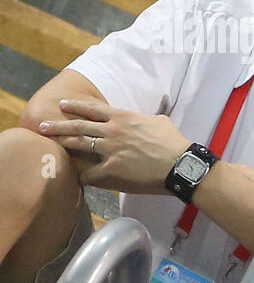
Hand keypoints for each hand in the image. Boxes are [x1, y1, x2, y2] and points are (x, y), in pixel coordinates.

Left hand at [38, 99, 188, 193]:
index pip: (93, 109)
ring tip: (51, 143)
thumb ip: (145, 119)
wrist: (180, 164)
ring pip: (78, 145)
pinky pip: (89, 173)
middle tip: (43, 125)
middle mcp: (112, 131)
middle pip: (78, 125)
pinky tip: (76, 178)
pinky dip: (83, 176)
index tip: (63, 105)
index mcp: (123, 118)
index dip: (76, 106)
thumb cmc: (174, 142)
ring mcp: (110, 150)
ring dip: (62, 144)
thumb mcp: (160, 122)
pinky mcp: (111, 170)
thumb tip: (145, 120)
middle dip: (58, 125)